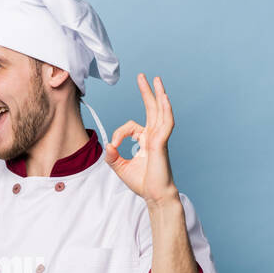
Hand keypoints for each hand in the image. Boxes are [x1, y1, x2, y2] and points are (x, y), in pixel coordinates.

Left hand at [104, 72, 177, 204]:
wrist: (154, 196)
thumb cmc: (142, 182)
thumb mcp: (120, 167)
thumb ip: (112, 156)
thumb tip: (107, 144)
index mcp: (145, 140)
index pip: (131, 126)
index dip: (119, 132)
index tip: (114, 145)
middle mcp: (154, 136)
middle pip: (152, 109)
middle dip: (147, 92)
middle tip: (142, 76)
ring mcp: (159, 139)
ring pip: (161, 112)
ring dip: (159, 95)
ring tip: (156, 80)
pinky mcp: (162, 144)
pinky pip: (166, 123)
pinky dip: (166, 110)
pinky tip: (164, 98)